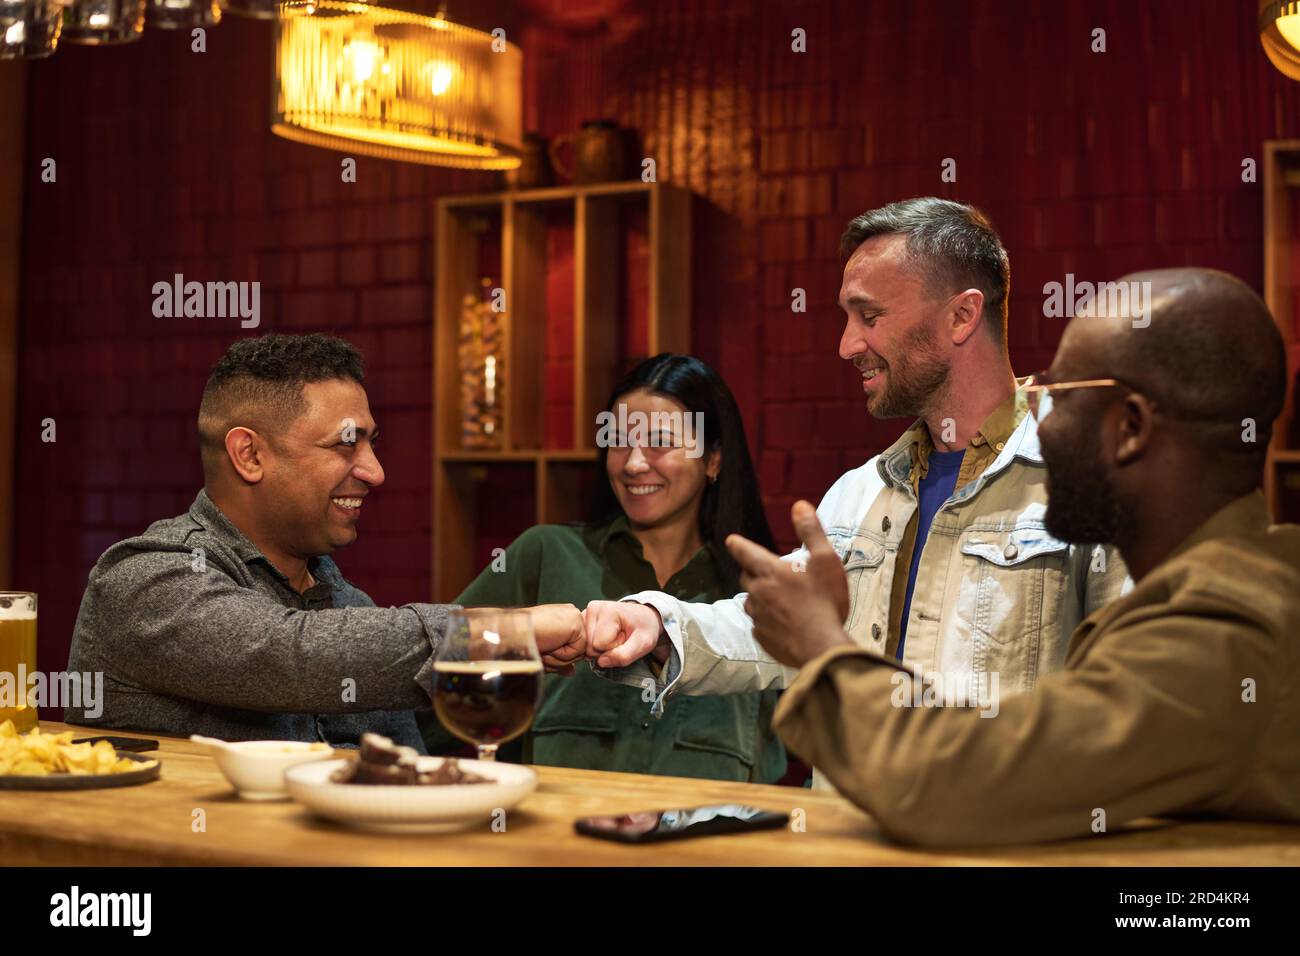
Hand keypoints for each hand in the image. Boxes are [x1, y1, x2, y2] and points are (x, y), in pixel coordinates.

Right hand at [527, 603, 585, 674]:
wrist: (514, 634)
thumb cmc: (523, 641)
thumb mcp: (546, 652)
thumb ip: (561, 659)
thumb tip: (572, 671)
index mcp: (564, 618)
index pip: (575, 646)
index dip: (561, 657)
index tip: (544, 651)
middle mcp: (571, 615)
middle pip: (579, 651)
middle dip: (560, 659)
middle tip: (544, 650)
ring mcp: (575, 617)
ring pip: (579, 653)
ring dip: (560, 658)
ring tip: (545, 646)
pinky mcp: (576, 623)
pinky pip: (578, 651)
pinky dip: (562, 654)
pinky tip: (550, 643)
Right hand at [583, 600, 667, 668]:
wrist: (643, 616)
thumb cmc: (644, 628)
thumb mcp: (643, 644)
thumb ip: (624, 656)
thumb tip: (601, 662)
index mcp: (607, 611)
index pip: (599, 646)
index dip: (613, 648)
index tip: (624, 638)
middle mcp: (593, 608)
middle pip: (589, 647)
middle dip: (605, 649)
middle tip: (620, 638)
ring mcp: (586, 612)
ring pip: (585, 645)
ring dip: (600, 647)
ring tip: (614, 636)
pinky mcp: (583, 618)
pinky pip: (583, 642)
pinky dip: (594, 643)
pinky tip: (605, 635)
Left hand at [724, 500, 851, 667]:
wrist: (822, 646)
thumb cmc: (825, 602)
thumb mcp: (825, 560)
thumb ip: (811, 531)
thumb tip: (799, 505)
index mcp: (771, 572)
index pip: (745, 552)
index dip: (737, 545)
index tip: (731, 541)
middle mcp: (758, 593)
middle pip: (747, 577)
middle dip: (754, 573)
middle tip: (769, 574)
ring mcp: (758, 617)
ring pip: (752, 602)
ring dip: (761, 598)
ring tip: (782, 601)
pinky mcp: (762, 638)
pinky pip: (759, 625)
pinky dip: (767, 621)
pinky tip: (784, 624)